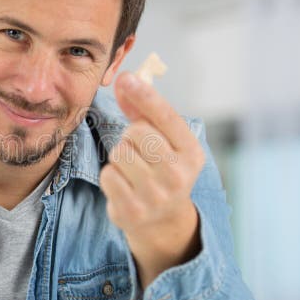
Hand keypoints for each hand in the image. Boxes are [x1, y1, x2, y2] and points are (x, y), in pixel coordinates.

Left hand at [99, 71, 204, 283]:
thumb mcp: (164, 142)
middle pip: (136, 132)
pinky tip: (125, 186)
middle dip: (131, 136)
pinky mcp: (131, 210)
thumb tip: (124, 79)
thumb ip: (145, 111)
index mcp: (192, 153)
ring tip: (133, 170)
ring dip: (120, 156)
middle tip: (141, 152)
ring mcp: (155, 196)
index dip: (145, 95)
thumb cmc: (161, 169)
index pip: (166, 117)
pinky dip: (111, 177)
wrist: (163, 221)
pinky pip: (107, 175)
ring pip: (119, 152)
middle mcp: (178, 175)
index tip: (127, 78)